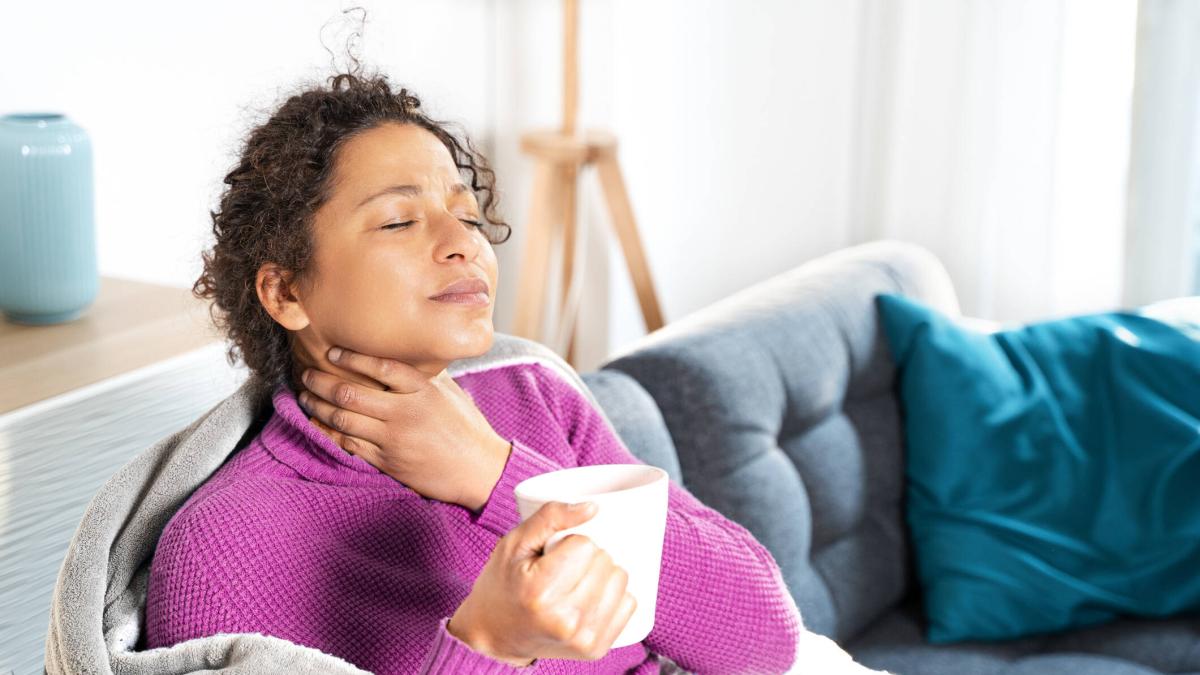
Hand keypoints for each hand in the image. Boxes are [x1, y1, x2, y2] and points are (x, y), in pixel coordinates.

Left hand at [296, 346, 511, 509]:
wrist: (478, 470)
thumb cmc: (467, 428)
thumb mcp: (450, 394)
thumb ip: (426, 375)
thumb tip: (405, 354)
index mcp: (423, 391)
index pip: (381, 367)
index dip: (352, 358)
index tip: (332, 352)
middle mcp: (405, 412)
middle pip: (351, 393)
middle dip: (322, 382)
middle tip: (307, 374)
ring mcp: (394, 438)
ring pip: (343, 419)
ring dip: (318, 406)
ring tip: (306, 396)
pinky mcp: (387, 461)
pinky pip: (349, 444)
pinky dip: (328, 432)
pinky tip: (316, 423)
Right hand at [447, 501, 637, 665]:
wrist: (495, 634)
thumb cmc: (503, 584)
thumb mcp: (515, 543)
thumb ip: (551, 517)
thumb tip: (593, 507)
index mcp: (540, 592)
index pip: (585, 545)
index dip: (570, 543)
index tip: (553, 555)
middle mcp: (565, 619)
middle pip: (605, 561)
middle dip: (587, 557)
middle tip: (562, 570)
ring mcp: (583, 638)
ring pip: (620, 579)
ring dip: (602, 574)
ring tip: (575, 583)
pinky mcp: (596, 649)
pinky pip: (629, 603)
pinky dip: (612, 595)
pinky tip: (589, 598)